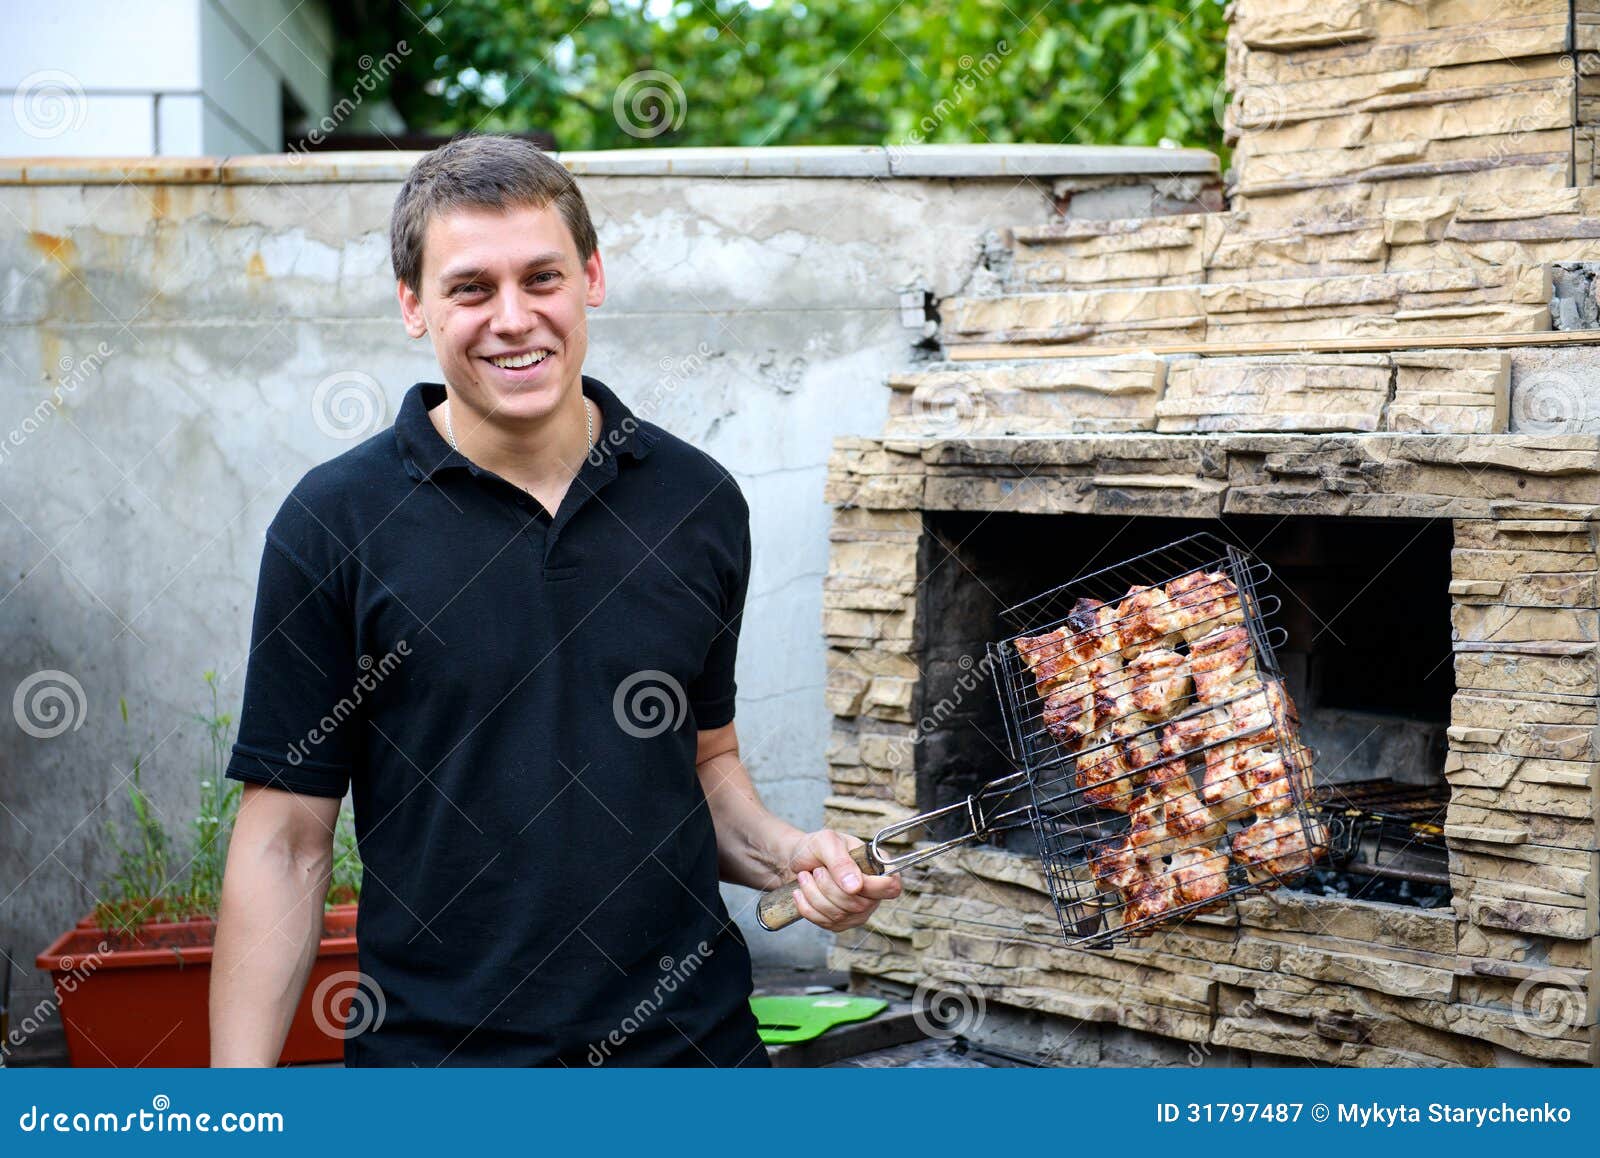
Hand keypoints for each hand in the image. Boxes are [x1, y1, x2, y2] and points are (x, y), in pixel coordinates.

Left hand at [783, 828, 901, 932]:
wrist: (799, 860)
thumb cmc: (817, 847)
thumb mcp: (827, 842)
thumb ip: (842, 862)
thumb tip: (855, 887)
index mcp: (879, 868)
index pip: (891, 887)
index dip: (870, 886)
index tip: (844, 876)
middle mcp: (874, 894)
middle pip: (860, 905)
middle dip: (829, 887)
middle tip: (817, 870)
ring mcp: (858, 912)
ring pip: (839, 915)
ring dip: (814, 894)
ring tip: (805, 876)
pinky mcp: (839, 923)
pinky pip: (823, 922)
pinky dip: (807, 905)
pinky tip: (800, 891)